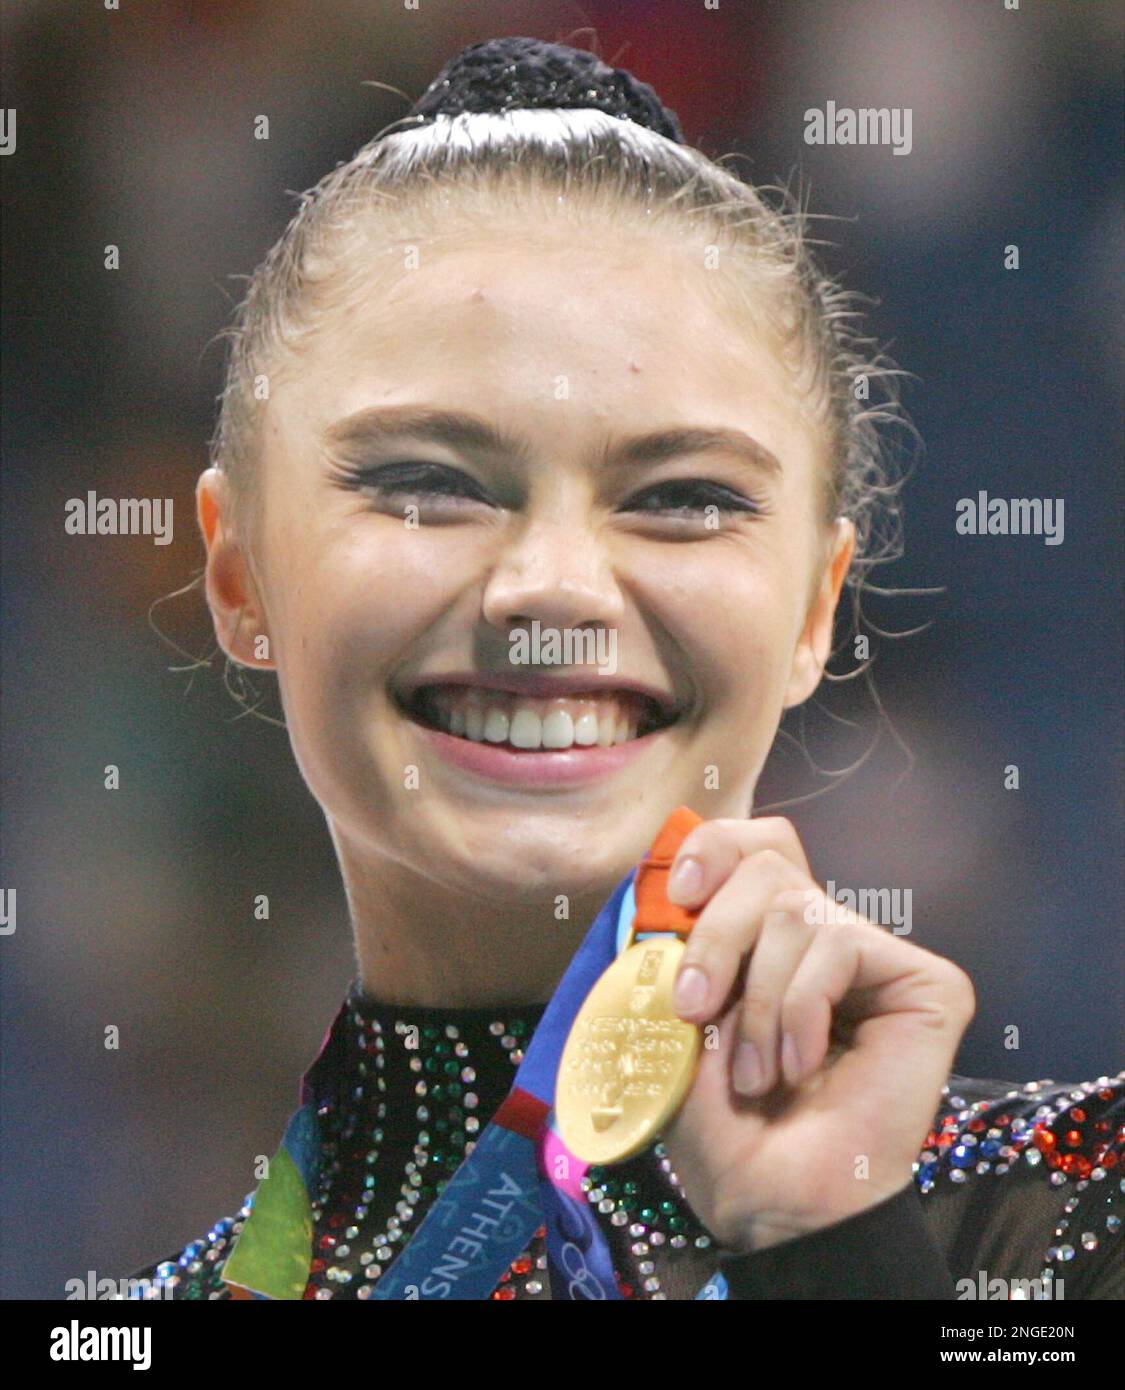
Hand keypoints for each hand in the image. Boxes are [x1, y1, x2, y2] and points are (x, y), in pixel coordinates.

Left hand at [657, 817, 974, 1252]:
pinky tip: (801, 1064)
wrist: (772, 1202)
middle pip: (769, 863)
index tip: (676, 896)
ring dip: (756, 999)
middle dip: (716, 934)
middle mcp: (824, 937)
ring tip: (754, 1073)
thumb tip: (665, 888)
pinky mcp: (928, 984)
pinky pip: (839, 943)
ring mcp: (877, 959)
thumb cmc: (721, 1125)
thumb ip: (674, 945)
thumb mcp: (673, 1021)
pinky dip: (799, 1008)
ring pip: (797, 907)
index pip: (753, 845)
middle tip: (692, 1008)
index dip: (714, 847)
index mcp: (766, 938)